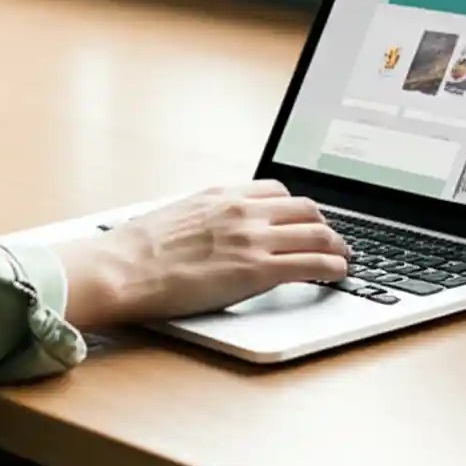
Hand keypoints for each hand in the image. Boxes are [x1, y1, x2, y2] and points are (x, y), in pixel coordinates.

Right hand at [52, 181, 350, 327]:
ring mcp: (253, 238)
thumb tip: (212, 229)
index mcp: (223, 194)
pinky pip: (312, 264)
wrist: (122, 269)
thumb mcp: (177, 215)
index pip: (277, 190)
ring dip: (337, 246)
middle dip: (323, 225)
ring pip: (318, 233)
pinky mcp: (258, 270)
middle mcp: (243, 210)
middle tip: (330, 240)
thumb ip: (205, 216)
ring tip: (343, 258)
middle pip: (305, 209)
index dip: (296, 208)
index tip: (303, 220)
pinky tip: (338, 274)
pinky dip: (333, 268)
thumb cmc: (136, 250)